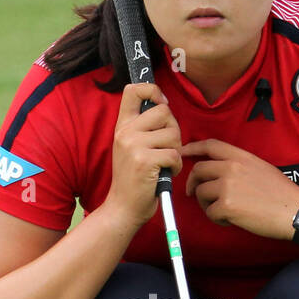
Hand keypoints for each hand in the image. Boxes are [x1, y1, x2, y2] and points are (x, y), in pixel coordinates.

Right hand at [104, 84, 182, 230]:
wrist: (123, 208)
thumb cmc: (134, 179)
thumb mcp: (131, 147)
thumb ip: (143, 127)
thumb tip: (165, 106)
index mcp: (122, 126)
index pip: (133, 90)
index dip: (152, 90)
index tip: (161, 104)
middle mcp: (125, 132)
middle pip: (164, 111)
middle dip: (173, 130)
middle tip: (166, 148)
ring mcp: (134, 146)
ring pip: (173, 134)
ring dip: (176, 151)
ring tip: (164, 163)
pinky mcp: (145, 161)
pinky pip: (174, 154)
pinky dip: (176, 166)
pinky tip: (165, 174)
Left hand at [182, 138, 298, 239]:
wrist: (294, 212)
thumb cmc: (281, 194)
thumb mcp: (261, 168)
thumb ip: (239, 166)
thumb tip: (220, 172)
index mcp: (241, 156)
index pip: (210, 145)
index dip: (193, 147)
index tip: (183, 152)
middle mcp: (231, 167)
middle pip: (199, 170)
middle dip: (193, 183)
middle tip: (194, 194)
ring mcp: (227, 185)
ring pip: (201, 193)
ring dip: (207, 204)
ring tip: (223, 211)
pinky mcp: (226, 205)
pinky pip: (209, 212)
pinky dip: (217, 219)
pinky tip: (231, 220)